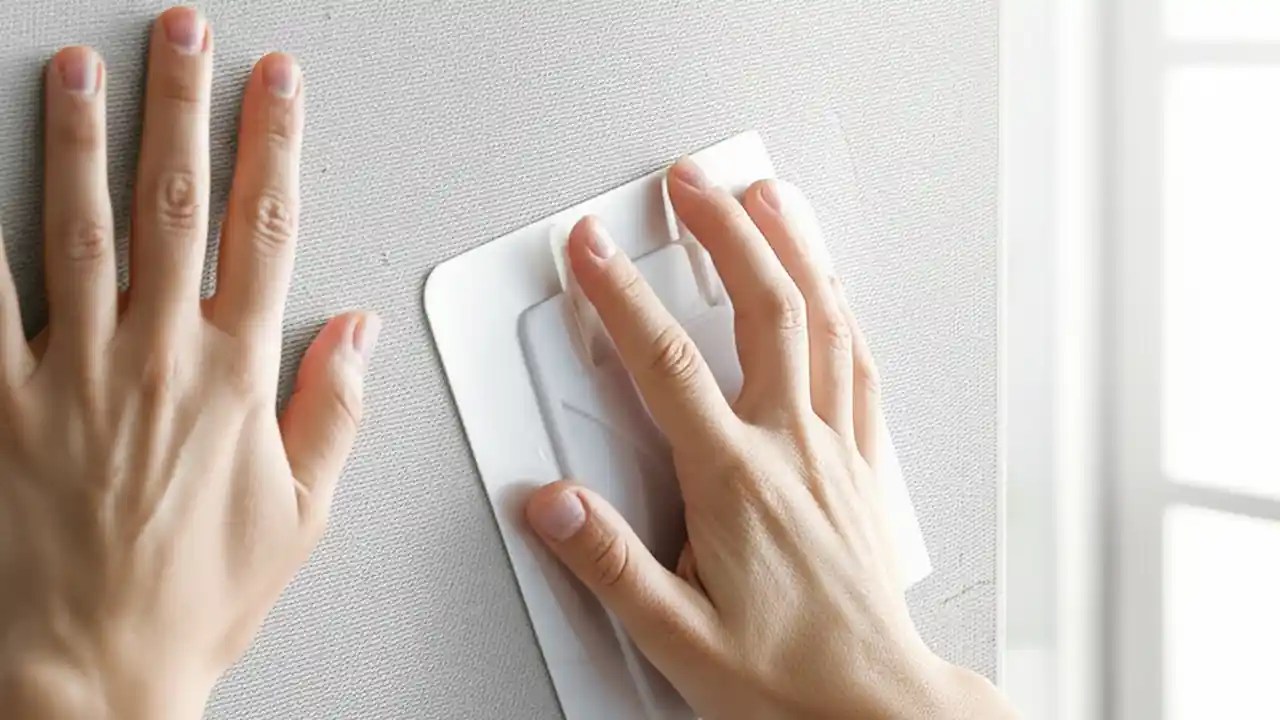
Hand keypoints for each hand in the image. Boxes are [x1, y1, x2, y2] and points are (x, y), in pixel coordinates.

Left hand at [0, 8, 377, 717]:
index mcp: (236, 380)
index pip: (266, 233)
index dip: (274, 146)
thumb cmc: (195, 600)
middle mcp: (157, 360)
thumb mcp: (300, 515)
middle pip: (177, 206)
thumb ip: (333, 411)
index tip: (276, 87)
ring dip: (83, 140)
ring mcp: (72, 378)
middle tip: (187, 36)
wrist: (90, 674)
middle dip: (184, 107)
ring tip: (83, 72)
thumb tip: (357, 331)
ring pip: (78, 231)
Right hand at [525, 159, 1013, 718]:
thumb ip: (609, 565)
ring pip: (825, 322)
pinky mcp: (860, 465)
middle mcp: (793, 450)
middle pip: (765, 311)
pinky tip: (829, 289)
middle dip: (723, 231)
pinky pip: (859, 365)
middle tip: (692, 182)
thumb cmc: (787, 679)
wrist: (876, 704)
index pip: (667, 368)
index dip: (621, 299)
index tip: (590, 252)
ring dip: (792, 249)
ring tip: (767, 198)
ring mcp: (835, 450)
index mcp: (737, 483)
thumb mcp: (677, 638)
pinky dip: (840, 311)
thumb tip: (552, 503)